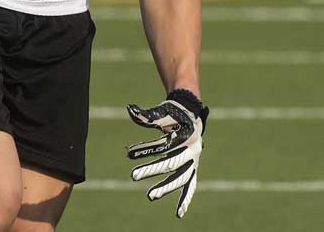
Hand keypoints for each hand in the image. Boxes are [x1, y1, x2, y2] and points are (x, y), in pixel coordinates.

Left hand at [126, 89, 207, 218]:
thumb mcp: (161, 112)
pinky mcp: (193, 168)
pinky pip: (191, 185)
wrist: (191, 114)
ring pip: (181, 176)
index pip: (163, 144)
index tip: (129, 154)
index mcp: (185, 133)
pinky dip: (186, 199)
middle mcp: (192, 148)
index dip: (145, 149)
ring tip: (150, 196)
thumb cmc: (173, 113)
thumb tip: (130, 110)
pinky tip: (179, 213)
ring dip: (166, 187)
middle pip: (171, 162)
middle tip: (133, 175)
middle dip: (152, 169)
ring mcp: (194, 160)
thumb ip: (146, 115)